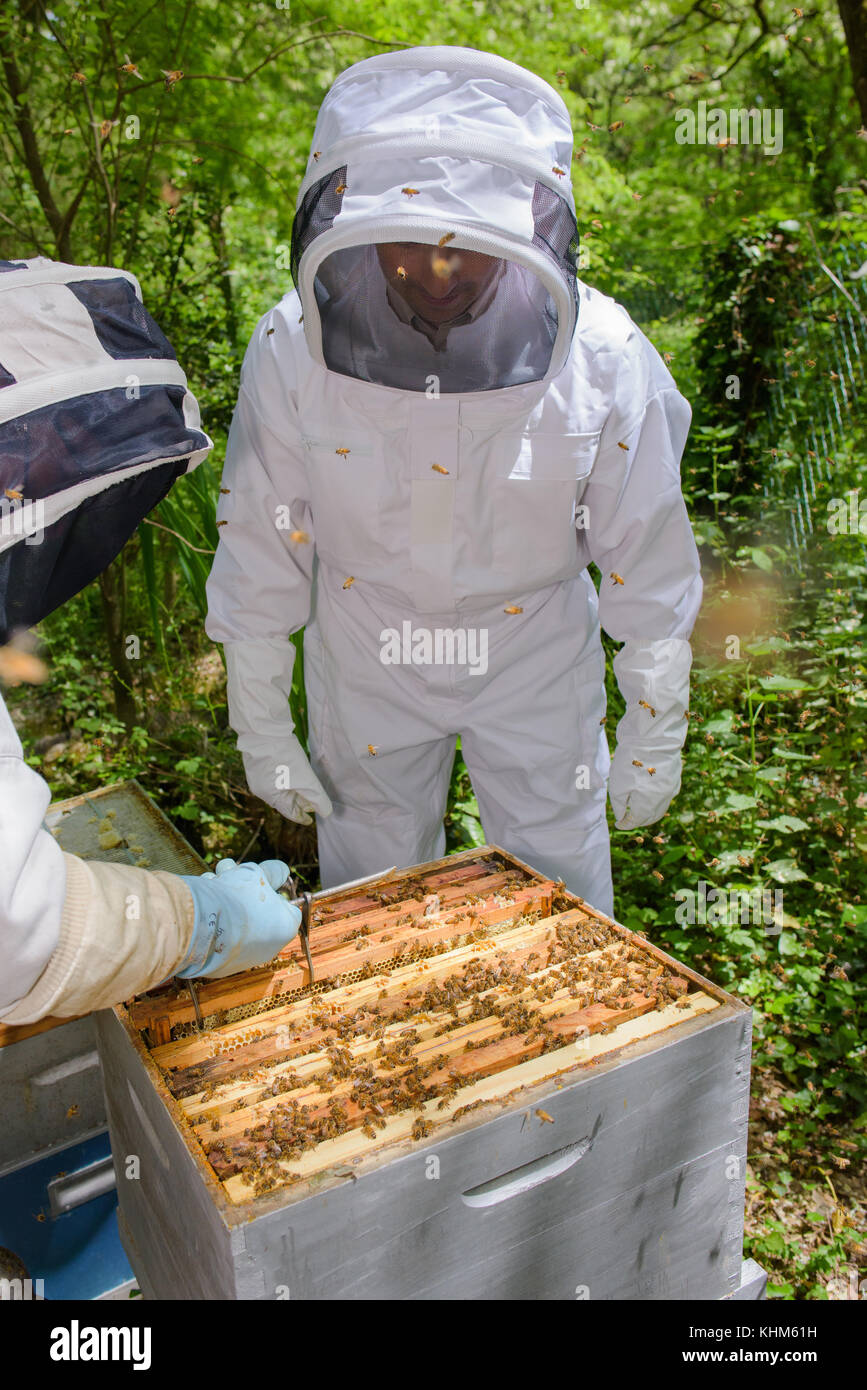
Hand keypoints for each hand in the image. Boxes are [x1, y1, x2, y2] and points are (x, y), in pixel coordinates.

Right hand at [175, 859, 301, 978]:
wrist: (199, 928)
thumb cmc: (234, 898)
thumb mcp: (255, 874)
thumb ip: (272, 871)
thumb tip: (282, 871)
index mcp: (284, 928)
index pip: (286, 906)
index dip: (271, 887)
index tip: (257, 878)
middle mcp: (267, 948)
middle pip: (258, 911)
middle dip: (242, 888)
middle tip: (227, 871)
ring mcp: (243, 960)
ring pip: (237, 923)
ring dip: (225, 900)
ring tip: (211, 882)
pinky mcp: (220, 967)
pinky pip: (221, 940)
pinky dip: (213, 923)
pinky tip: (201, 904)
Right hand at [241, 733, 332, 825]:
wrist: (263, 729)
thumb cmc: (283, 755)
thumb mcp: (304, 778)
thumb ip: (316, 797)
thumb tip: (326, 813)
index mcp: (269, 795)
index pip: (289, 811)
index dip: (301, 816)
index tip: (310, 820)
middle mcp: (260, 788)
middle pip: (283, 800)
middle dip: (298, 802)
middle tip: (311, 803)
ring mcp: (257, 775)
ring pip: (278, 788)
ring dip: (292, 790)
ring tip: (304, 788)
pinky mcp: (257, 763)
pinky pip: (274, 777)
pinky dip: (286, 780)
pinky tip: (292, 773)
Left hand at [608, 742, 681, 829]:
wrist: (652, 736)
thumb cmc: (632, 761)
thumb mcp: (617, 786)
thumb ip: (619, 805)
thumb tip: (621, 817)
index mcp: (648, 804)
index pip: (636, 821)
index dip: (626, 824)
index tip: (618, 824)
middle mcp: (663, 800)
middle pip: (650, 817)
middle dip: (639, 820)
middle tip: (627, 818)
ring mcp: (671, 788)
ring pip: (660, 807)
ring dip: (649, 811)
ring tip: (637, 807)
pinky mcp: (675, 777)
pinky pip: (666, 795)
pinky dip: (657, 799)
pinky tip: (649, 794)